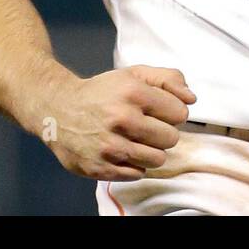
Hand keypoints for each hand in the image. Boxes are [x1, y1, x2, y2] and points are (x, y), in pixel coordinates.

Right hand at [37, 65, 195, 181]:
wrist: (57, 110)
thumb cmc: (101, 93)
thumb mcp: (132, 75)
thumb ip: (167, 78)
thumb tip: (191, 98)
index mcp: (132, 92)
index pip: (180, 113)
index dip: (170, 112)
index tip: (156, 110)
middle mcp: (121, 118)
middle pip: (171, 138)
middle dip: (161, 132)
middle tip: (144, 126)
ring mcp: (110, 146)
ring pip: (157, 159)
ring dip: (149, 151)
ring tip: (134, 140)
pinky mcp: (101, 167)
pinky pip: (138, 174)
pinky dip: (133, 165)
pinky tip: (120, 151)